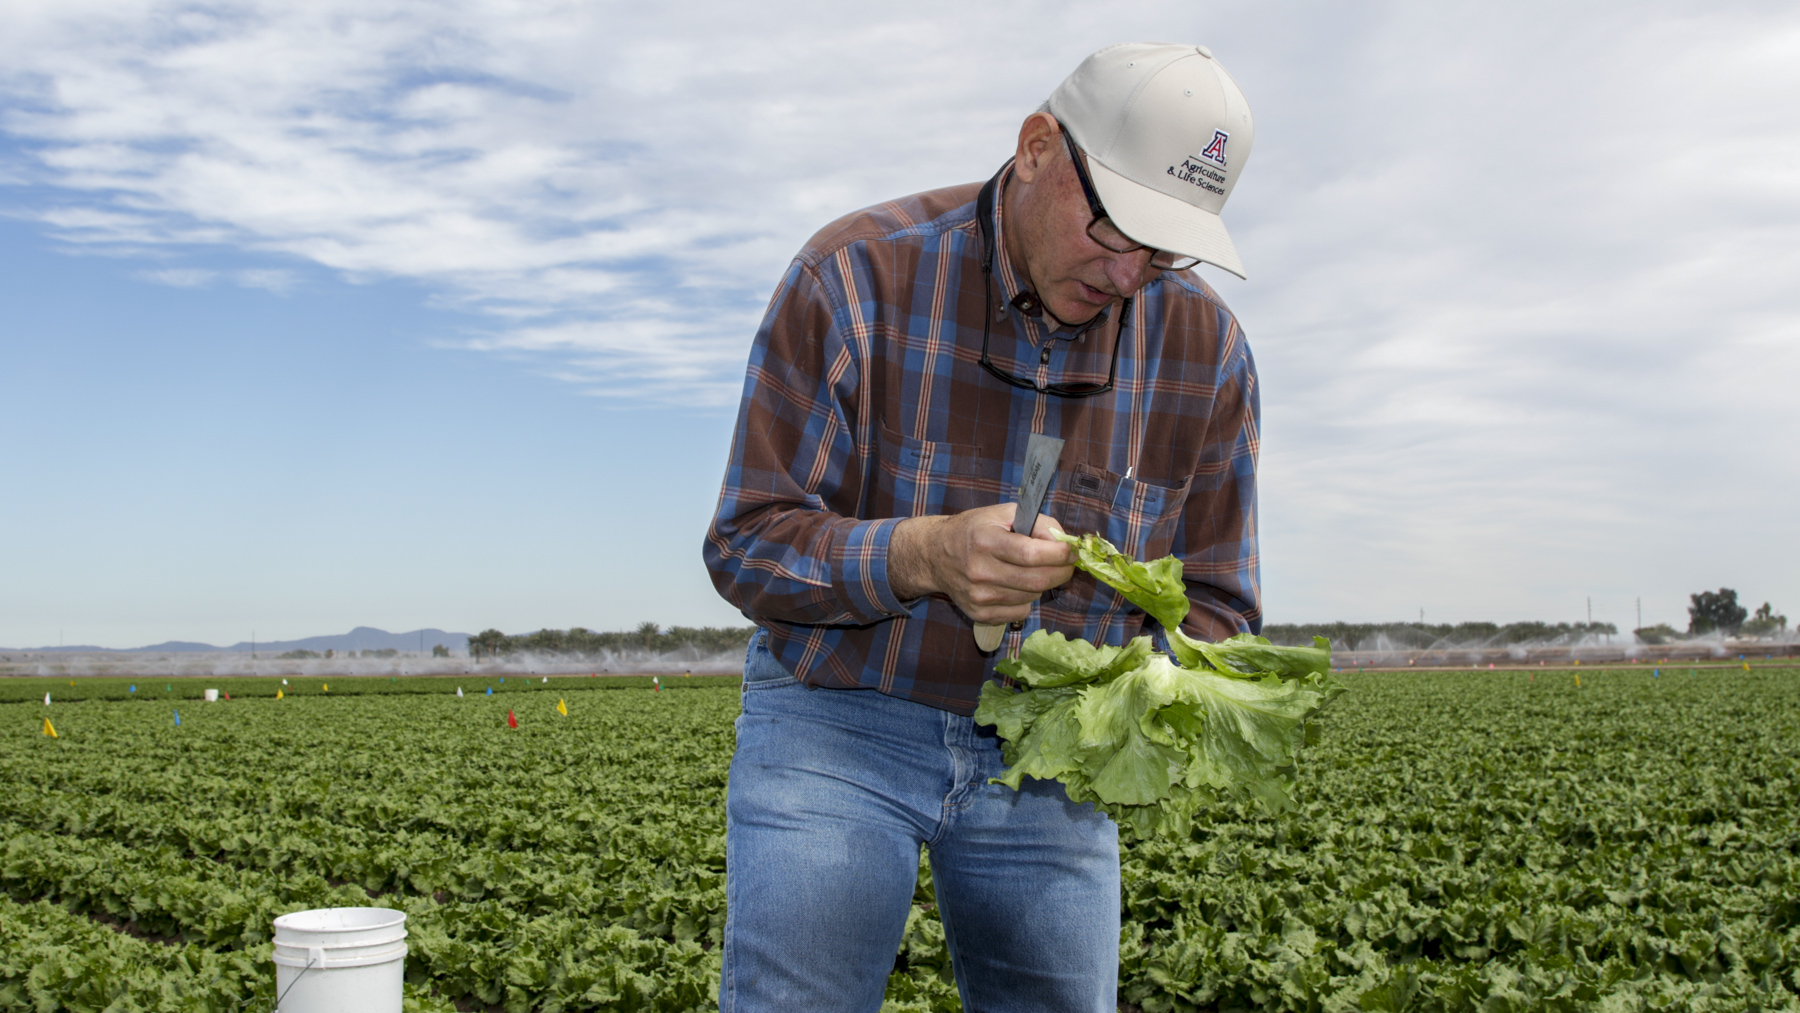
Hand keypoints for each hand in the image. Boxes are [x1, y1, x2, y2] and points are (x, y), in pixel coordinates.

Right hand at [889, 503, 1075, 624]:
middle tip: (1068, 563)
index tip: (1072, 551)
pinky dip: (1027, 599)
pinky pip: (1021, 612)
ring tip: (1033, 570)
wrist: (934, 555)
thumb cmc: (973, 530)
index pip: (1031, 554)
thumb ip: (1037, 522)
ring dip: (1043, 584)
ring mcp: (979, 597)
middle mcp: (980, 571)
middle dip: (1062, 572)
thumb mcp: (1002, 513)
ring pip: (1032, 597)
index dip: (1059, 554)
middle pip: (1036, 580)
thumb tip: (1064, 542)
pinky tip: (1016, 585)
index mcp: (984, 540)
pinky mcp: (979, 614)